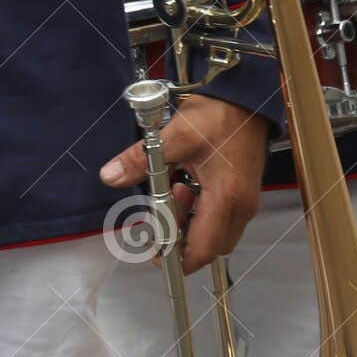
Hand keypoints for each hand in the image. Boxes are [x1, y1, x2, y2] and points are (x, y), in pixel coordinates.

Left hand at [99, 95, 269, 273]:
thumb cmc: (219, 115)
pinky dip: (198, 212)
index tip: (155, 251)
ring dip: (188, 222)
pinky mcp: (242, 195)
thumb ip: (141, 160)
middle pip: (208, 247)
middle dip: (181, 237)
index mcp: (226, 198)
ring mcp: (244, 203)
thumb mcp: (174, 136)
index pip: (202, 250)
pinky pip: (219, 219)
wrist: (246, 97)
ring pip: (213, 234)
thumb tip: (111, 176)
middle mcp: (240, 207)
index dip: (177, 258)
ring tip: (175, 190)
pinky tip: (186, 185)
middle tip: (164, 208)